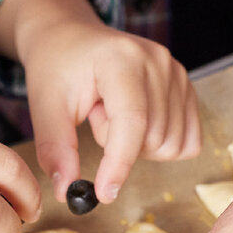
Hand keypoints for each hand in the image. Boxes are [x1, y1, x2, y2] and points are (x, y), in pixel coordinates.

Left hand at [0, 0, 200, 202]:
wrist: (72, 38)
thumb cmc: (58, 67)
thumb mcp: (45, 105)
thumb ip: (56, 148)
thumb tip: (66, 192)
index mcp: (121, 59)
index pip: (132, 123)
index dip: (119, 164)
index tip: (104, 194)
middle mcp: (158, 62)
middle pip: (153, 140)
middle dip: (119, 145)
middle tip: (96, 115)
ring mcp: (177, 73)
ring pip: (171, 145)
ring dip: (138, 145)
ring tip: (114, 113)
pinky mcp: (186, 88)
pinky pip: (187, 141)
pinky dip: (160, 145)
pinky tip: (137, 123)